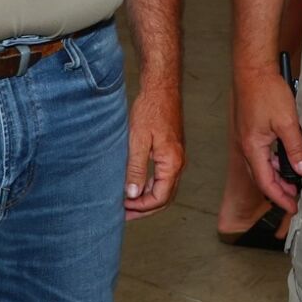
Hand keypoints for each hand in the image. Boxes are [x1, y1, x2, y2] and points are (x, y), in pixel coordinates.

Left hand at [124, 82, 183, 219]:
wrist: (161, 87)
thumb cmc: (150, 110)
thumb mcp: (137, 140)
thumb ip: (135, 169)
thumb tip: (132, 194)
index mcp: (172, 163)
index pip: (159, 198)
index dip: (141, 207)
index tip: (123, 208)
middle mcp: (178, 163)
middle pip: (165, 197)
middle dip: (144, 208)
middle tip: (124, 214)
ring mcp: (176, 157)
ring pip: (164, 188)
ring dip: (147, 198)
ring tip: (127, 203)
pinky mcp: (171, 150)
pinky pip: (163, 176)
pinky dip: (150, 185)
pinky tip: (135, 184)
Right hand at [234, 66, 301, 212]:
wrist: (252, 70)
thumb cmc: (266, 92)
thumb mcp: (286, 122)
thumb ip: (295, 147)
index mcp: (252, 148)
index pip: (266, 183)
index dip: (280, 198)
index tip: (293, 207)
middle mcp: (245, 146)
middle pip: (261, 177)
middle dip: (278, 191)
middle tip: (295, 199)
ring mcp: (246, 138)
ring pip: (260, 166)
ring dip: (275, 177)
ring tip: (292, 182)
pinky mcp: (249, 130)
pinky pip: (259, 154)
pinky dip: (271, 163)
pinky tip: (283, 160)